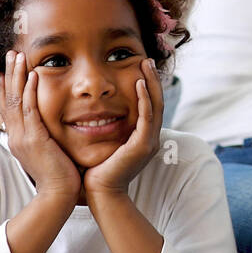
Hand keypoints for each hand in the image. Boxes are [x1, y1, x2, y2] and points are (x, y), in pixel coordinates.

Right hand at [0, 50, 80, 199]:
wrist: (59, 195)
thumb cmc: (59, 175)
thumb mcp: (46, 152)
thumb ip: (43, 137)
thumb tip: (46, 128)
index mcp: (18, 139)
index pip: (9, 107)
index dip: (7, 87)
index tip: (6, 69)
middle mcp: (16, 136)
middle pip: (8, 99)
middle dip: (9, 74)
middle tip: (10, 53)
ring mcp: (23, 137)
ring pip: (16, 100)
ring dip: (17, 76)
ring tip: (18, 56)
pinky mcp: (35, 139)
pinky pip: (30, 110)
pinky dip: (30, 91)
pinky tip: (33, 75)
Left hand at [82, 58, 163, 201]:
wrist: (99, 192)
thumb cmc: (97, 170)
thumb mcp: (104, 143)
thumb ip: (105, 128)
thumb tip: (94, 114)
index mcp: (142, 137)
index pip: (150, 106)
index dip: (147, 86)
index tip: (141, 68)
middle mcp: (150, 138)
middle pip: (157, 102)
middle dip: (153, 80)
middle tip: (148, 60)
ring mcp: (149, 142)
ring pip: (155, 106)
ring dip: (151, 84)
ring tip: (145, 65)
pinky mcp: (143, 145)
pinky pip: (146, 117)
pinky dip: (144, 99)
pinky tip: (137, 84)